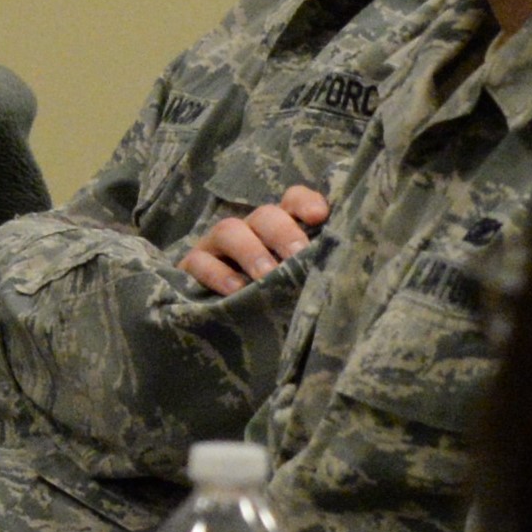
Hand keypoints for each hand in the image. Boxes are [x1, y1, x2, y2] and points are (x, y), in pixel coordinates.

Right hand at [182, 185, 332, 296]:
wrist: (213, 331)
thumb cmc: (269, 299)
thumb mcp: (292, 284)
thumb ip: (312, 272)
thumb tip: (341, 275)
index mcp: (277, 230)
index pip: (292, 200)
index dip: (306, 202)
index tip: (320, 216)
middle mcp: (248, 231)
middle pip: (264, 215)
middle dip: (283, 232)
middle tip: (298, 255)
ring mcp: (216, 247)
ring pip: (229, 230)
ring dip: (251, 251)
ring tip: (267, 276)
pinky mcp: (190, 268)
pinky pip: (199, 262)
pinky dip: (218, 274)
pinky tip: (236, 291)